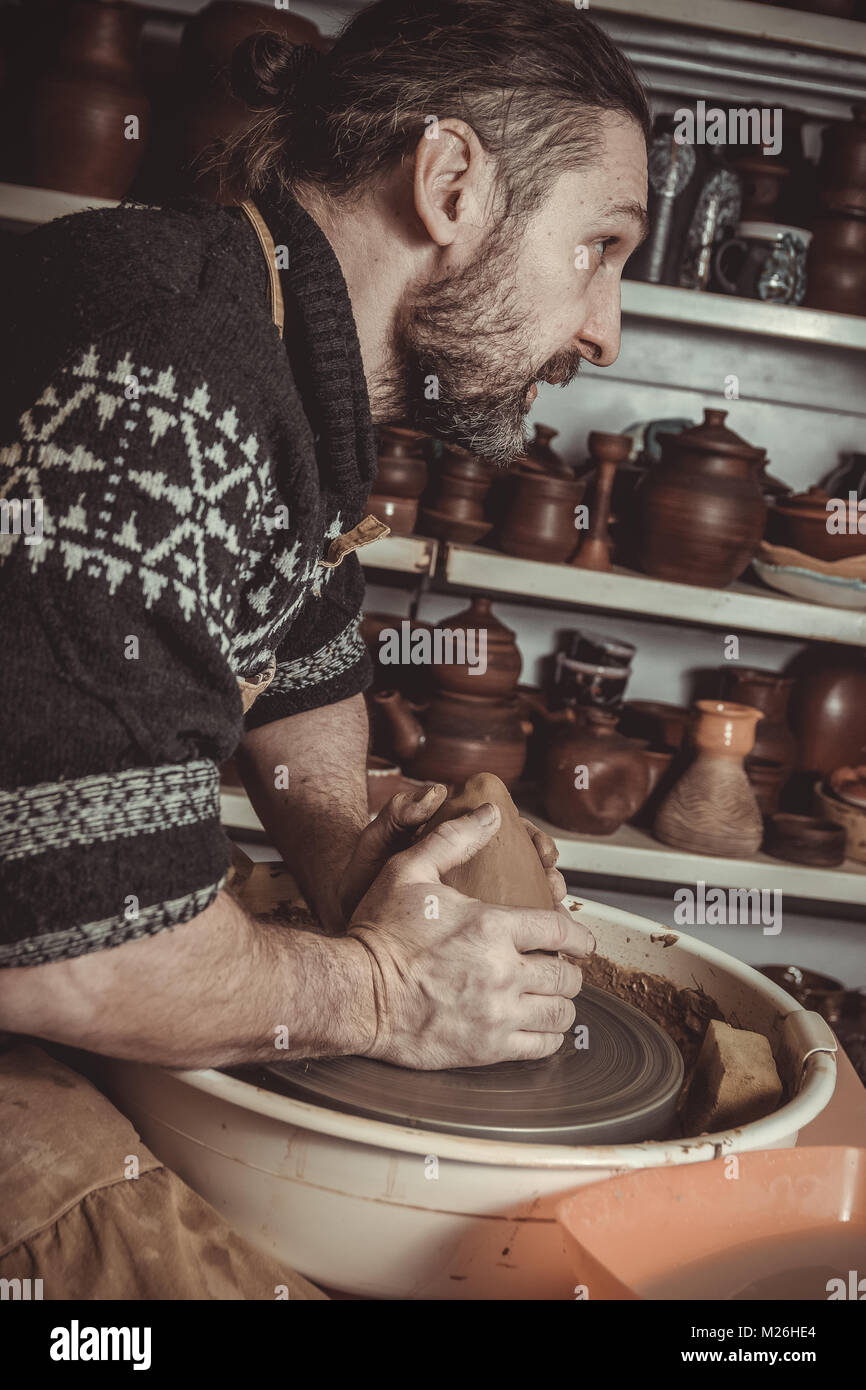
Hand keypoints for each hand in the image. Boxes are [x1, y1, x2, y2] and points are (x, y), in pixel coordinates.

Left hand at [339, 786, 566, 919]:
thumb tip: (437, 793)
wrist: (342, 919)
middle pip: (524, 868)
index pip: (508, 833)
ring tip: (554, 915)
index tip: (542, 852)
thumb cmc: (358, 875)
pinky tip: (539, 950)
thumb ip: (401, 814)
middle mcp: (470, 871)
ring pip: (520, 902)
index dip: (532, 839)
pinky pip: (504, 935)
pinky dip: (525, 939)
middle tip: (555, 888)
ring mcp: (470, 904)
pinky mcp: (465, 934)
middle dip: (547, 877)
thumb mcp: (377, 841)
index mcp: (457, 843)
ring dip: (544, 907)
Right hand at [346, 801, 594, 1069]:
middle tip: (559, 968)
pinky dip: (548, 1037)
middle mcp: (502, 972)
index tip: (581, 941)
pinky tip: (538, 1027)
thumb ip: (453, 839)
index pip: (561, 930)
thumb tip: (492, 815)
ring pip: (559, 1013)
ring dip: (561, 1003)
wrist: (355, 993)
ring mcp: (497, 1014)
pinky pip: (541, 1047)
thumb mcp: (409, 870)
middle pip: (566, 975)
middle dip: (569, 970)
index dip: (579, 936)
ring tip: (550, 997)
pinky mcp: (487, 1049)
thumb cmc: (380, 933)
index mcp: (491, 927)